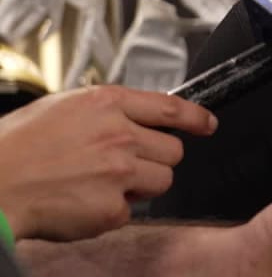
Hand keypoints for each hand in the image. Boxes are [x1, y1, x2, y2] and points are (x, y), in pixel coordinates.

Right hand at [0, 85, 216, 241]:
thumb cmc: (15, 147)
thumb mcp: (63, 108)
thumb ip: (107, 111)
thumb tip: (138, 116)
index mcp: (107, 104)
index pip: (171, 107)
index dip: (196, 117)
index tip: (208, 124)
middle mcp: (120, 134)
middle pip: (173, 150)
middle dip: (155, 159)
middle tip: (122, 165)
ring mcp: (119, 171)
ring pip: (161, 180)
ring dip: (139, 185)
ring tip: (98, 183)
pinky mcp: (112, 207)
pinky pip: (130, 211)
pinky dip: (110, 212)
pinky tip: (81, 202)